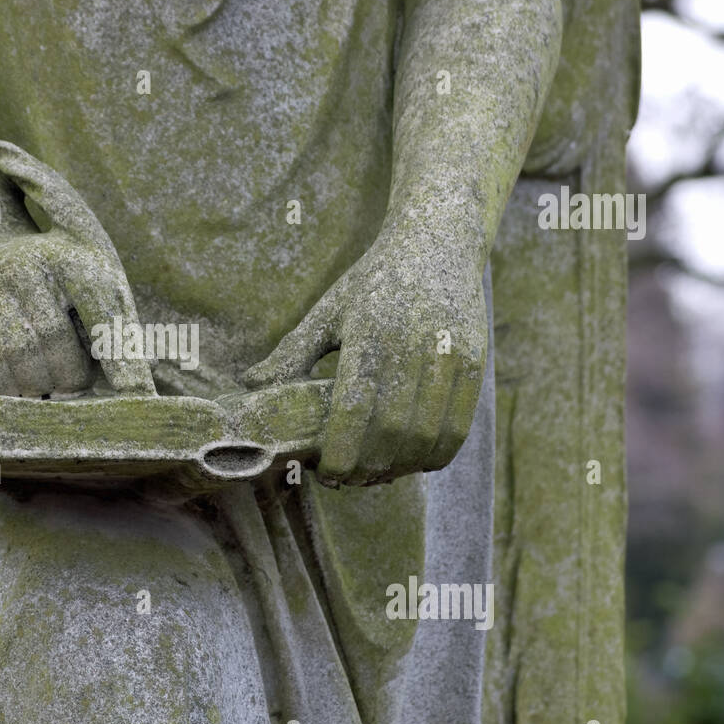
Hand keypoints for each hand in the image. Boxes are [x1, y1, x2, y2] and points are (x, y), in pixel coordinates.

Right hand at [0, 141, 155, 397]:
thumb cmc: (51, 286)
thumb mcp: (89, 288)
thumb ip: (116, 334)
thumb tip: (139, 394)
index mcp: (71, 258)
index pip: (104, 316)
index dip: (122, 361)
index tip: (138, 399)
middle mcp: (24, 265)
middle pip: (57, 344)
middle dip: (70, 378)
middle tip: (69, 386)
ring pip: (20, 360)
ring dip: (38, 386)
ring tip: (43, 384)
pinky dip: (6, 388)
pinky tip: (15, 385)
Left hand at [244, 236, 486, 485]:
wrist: (438, 243)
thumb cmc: (374, 282)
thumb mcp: (329, 311)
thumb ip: (292, 353)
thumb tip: (250, 384)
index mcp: (369, 332)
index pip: (354, 409)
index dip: (341, 452)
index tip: (326, 473)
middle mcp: (412, 345)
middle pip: (391, 432)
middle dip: (367, 467)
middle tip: (347, 480)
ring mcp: (448, 355)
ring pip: (425, 436)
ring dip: (399, 467)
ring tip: (377, 475)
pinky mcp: (474, 363)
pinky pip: (457, 428)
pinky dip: (433, 456)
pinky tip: (410, 462)